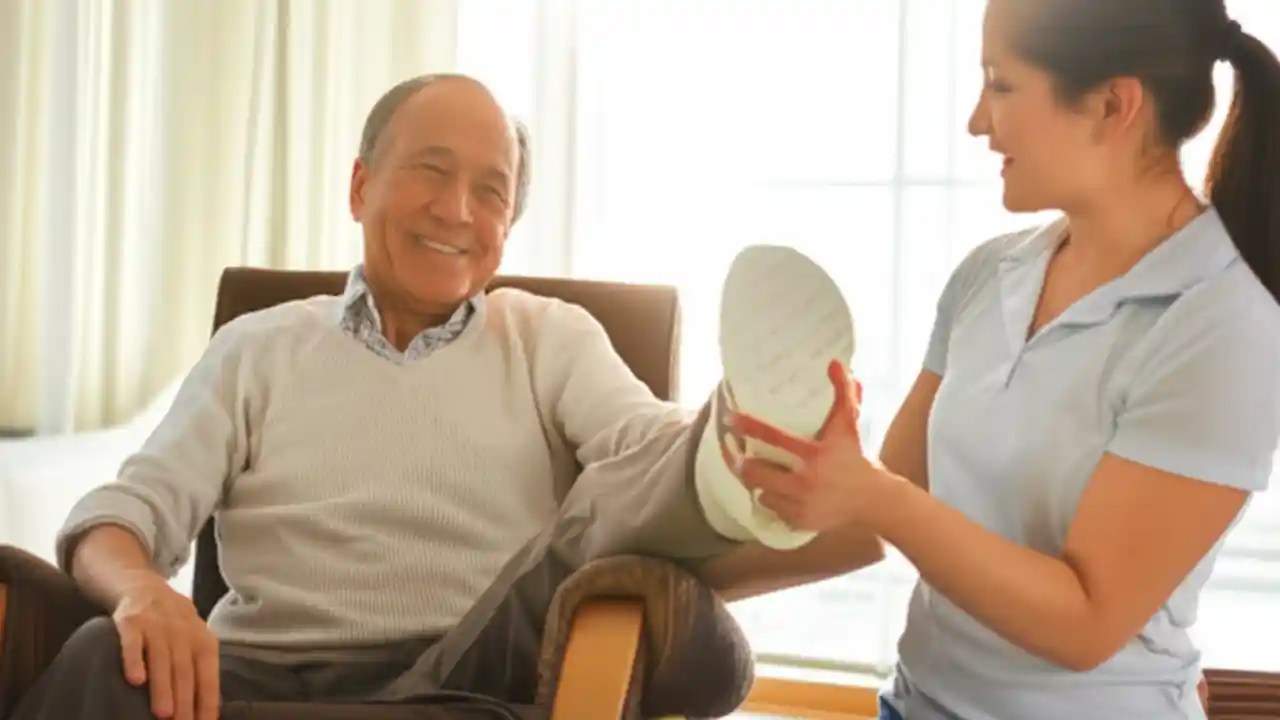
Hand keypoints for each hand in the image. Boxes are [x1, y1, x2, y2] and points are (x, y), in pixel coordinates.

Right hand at [113, 572, 219, 719]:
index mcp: (202, 640)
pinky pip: (133, 643)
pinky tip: (135, 679)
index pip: (208, 674)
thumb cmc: (174, 625)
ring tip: (163, 714)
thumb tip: (208, 710)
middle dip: (185, 701)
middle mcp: (182, 632)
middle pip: (185, 671)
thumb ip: (200, 669)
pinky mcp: (131, 622)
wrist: (145, 587)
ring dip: (163, 687)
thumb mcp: (194, 640)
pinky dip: (134, 661)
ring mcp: (156, 626)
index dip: (207, 701)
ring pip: (162, 660)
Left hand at [725, 359, 893, 531]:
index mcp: (815, 453)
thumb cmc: (856, 457)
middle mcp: (806, 480)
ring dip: (756, 482)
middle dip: (740, 463)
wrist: (873, 501)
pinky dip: (770, 500)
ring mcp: (802, 503)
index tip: (730, 418)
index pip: (774, 437)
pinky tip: (773, 491)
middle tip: (732, 453)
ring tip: (754, 471)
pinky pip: (772, 510)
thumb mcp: (848, 424)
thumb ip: (843, 392)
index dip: (749, 427)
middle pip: (755, 472)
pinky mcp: (800, 521)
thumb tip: (835, 362)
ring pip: (761, 492)